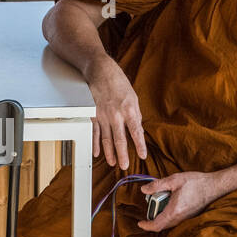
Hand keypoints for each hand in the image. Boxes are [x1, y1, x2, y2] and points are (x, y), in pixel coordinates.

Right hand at [85, 56, 145, 170]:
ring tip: (112, 162)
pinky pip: (95, 133)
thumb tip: (137, 128)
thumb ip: (135, 114)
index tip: (142, 155)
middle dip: (122, 154)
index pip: (136, 131)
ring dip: (109, 152)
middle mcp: (116, 114)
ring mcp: (103, 115)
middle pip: (119, 139)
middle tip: (124, 166)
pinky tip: (97, 152)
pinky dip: (95, 144)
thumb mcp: (133, 97)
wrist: (100, 71)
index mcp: (129, 109)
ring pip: (106, 138)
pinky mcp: (93, 114)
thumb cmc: (118, 82)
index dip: (140, 145)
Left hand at [137, 171, 222, 231]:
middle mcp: (180, 218)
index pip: (157, 225)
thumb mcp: (174, 180)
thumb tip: (144, 190)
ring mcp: (186, 218)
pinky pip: (175, 220)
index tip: (140, 223)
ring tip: (161, 200)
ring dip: (161, 215)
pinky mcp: (190, 216)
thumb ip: (157, 185)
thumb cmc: (196, 182)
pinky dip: (168, 214)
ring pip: (169, 223)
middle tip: (152, 202)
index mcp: (174, 211)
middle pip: (162, 225)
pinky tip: (170, 201)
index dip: (146, 226)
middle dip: (153, 217)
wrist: (215, 186)